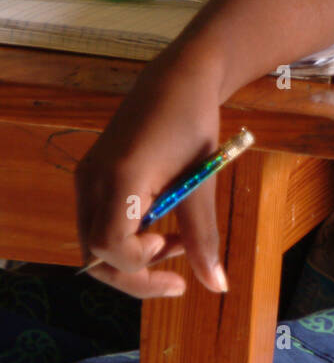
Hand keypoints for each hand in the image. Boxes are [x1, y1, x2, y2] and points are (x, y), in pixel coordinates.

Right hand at [74, 50, 227, 298]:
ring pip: (94, 243)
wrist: (178, 78)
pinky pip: (98, 223)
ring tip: (175, 244)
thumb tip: (217, 284)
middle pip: (95, 254)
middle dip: (135, 275)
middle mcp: (92, 180)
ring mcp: (87, 178)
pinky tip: (160, 228)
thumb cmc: (193, 122)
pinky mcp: (92, 175)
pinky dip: (126, 238)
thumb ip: (203, 236)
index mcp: (119, 179)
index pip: (110, 247)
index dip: (141, 264)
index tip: (176, 249)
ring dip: (132, 257)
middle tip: (177, 279)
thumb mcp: (201, 181)